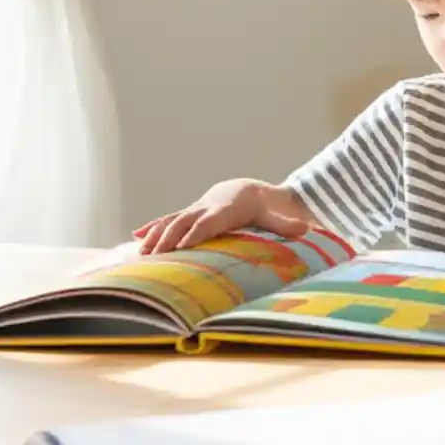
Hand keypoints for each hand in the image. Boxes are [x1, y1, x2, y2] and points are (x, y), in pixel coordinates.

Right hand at [132, 179, 307, 253]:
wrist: (246, 190)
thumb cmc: (263, 206)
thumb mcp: (275, 215)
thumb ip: (288, 224)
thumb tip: (307, 230)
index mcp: (227, 209)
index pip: (210, 221)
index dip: (197, 232)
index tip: (183, 245)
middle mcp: (207, 208)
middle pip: (185, 221)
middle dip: (169, 237)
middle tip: (155, 254)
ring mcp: (196, 211)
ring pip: (172, 220)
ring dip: (156, 235)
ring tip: (141, 252)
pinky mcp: (189, 215)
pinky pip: (168, 220)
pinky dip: (152, 228)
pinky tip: (137, 238)